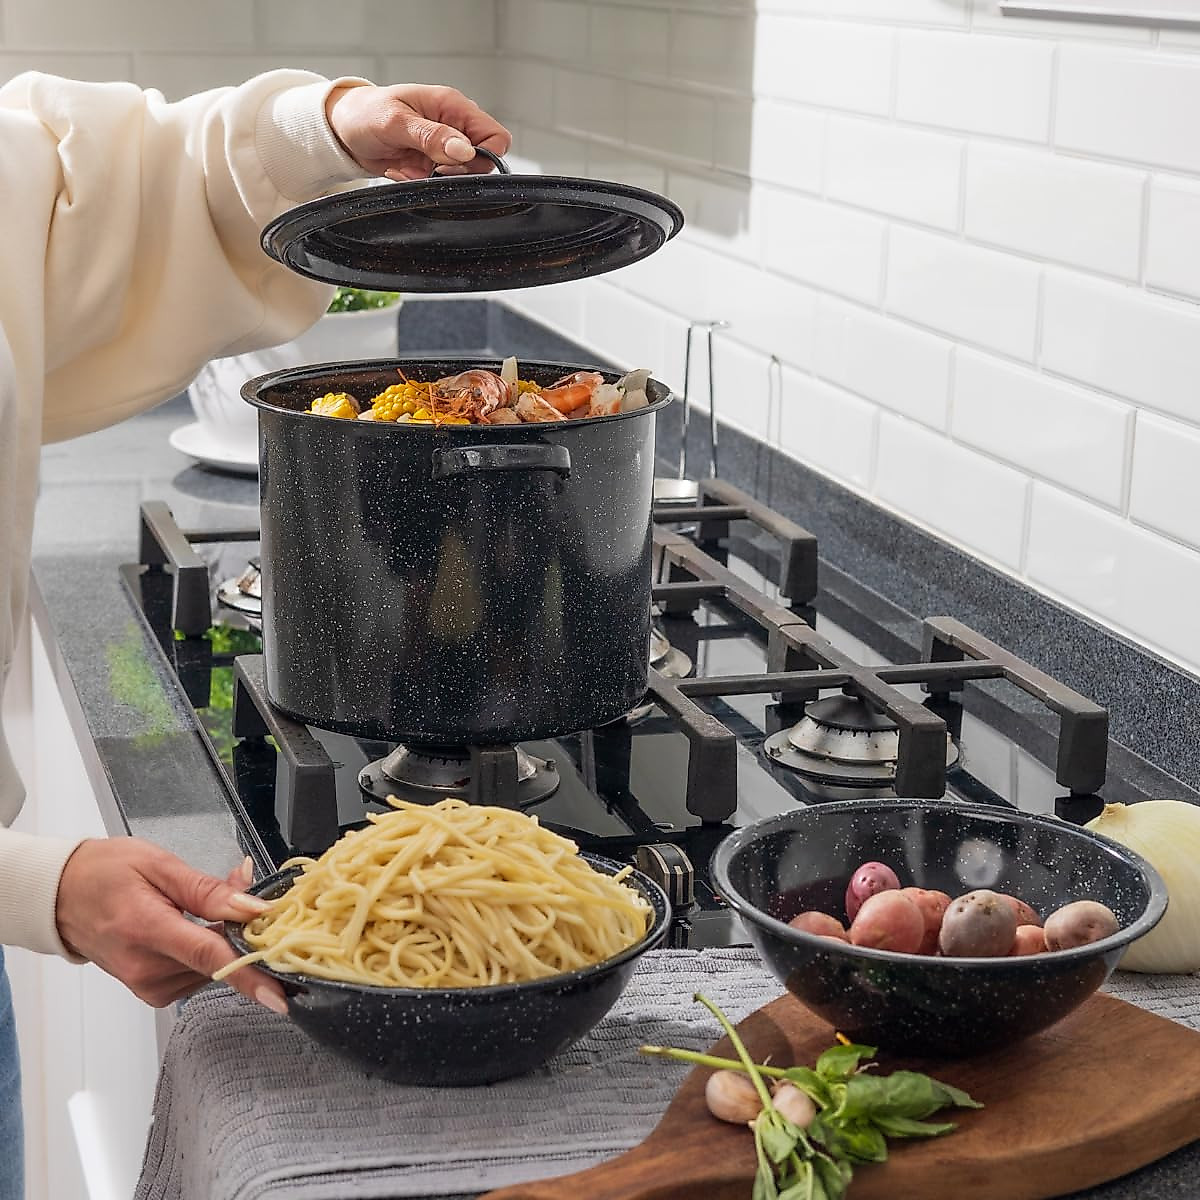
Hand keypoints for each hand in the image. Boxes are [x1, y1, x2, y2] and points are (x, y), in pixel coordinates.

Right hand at [55, 839, 286, 1012]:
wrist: (59, 896)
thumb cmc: (104, 873)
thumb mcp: (160, 866)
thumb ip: (209, 890)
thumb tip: (253, 908)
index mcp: (148, 931)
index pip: (210, 957)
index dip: (250, 974)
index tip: (281, 994)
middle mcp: (147, 969)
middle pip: (219, 959)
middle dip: (241, 929)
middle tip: (236, 888)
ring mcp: (147, 985)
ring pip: (212, 967)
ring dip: (223, 939)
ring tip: (202, 905)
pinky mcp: (150, 991)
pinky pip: (197, 972)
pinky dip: (207, 950)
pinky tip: (195, 925)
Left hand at [325, 83, 510, 180]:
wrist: (343, 129)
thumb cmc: (365, 113)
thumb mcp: (396, 122)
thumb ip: (432, 135)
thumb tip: (465, 150)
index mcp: (452, 106)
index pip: (495, 136)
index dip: (484, 156)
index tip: (453, 164)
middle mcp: (453, 126)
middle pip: (482, 161)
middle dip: (455, 172)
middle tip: (428, 168)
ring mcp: (444, 147)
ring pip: (461, 176)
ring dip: (434, 179)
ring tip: (407, 167)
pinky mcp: (433, 163)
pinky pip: (440, 183)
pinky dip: (421, 183)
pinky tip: (402, 170)